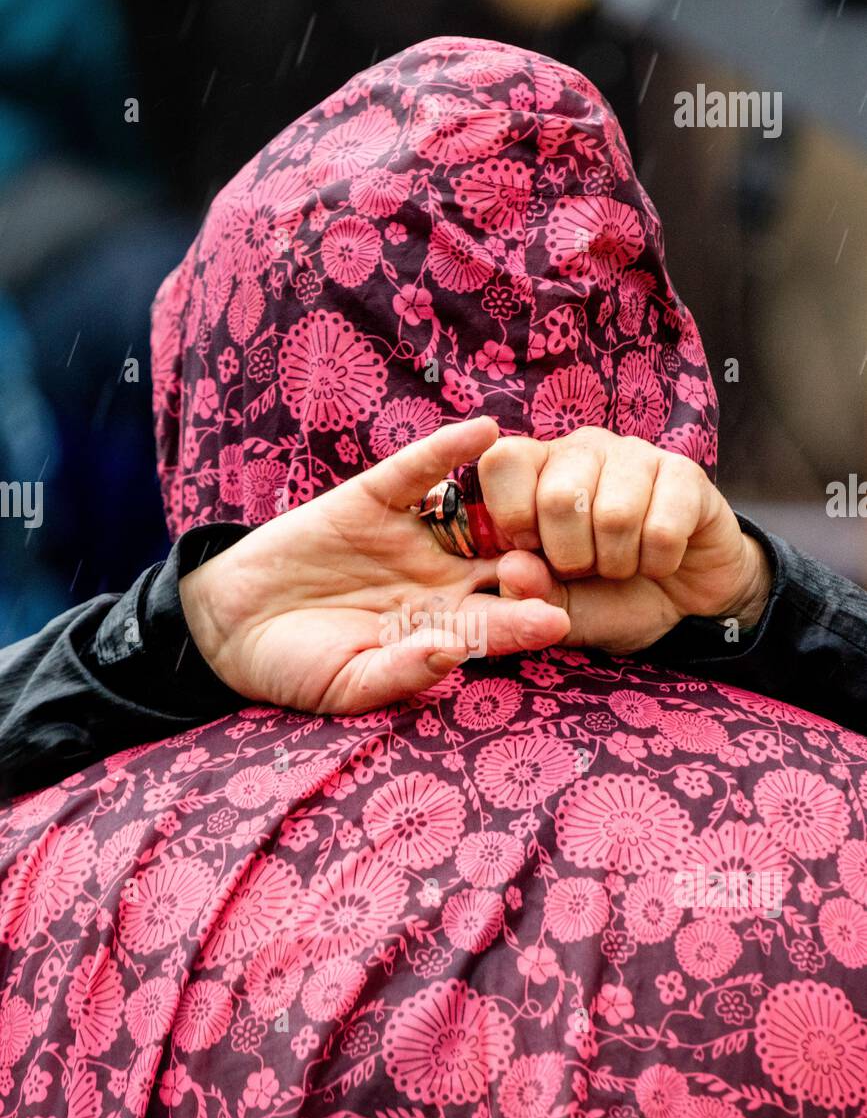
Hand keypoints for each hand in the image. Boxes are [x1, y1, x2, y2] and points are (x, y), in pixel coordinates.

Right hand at [179, 418, 569, 712]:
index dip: (525, 621)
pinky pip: (417, 471)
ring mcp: (413, 536)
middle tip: (560, 556)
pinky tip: (484, 432)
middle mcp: (441, 580)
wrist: (233, 626)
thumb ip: (402, 673)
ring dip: (508, 504)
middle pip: (502, 565)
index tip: (555, 620)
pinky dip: (447, 450)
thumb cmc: (297, 669)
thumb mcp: (349, 685)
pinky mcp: (375, 498)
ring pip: (472, 515)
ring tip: (543, 492)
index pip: (498, 623)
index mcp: (444, 630)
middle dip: (533, 560)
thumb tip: (452, 657)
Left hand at [478, 426, 771, 652]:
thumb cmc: (607, 596)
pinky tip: (659, 560)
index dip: (512, 516)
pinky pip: (663, 529)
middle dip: (571, 556)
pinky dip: (658, 563)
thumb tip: (511, 569)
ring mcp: (637, 456)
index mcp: (538, 469)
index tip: (532, 548)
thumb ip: (528, 593)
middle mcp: (584, 450)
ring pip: (614, 514)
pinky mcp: (685, 475)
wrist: (681, 606)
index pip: (502, 460)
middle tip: (587, 567)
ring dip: (618, 563)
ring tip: (624, 564)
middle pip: (558, 497)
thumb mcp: (556, 607)